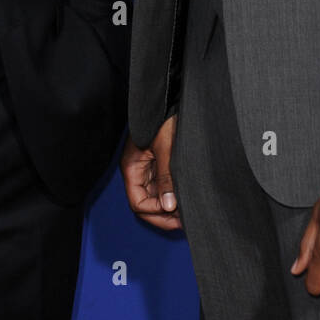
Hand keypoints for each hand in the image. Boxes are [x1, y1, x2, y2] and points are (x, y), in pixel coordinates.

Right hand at [120, 116, 181, 230]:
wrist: (170, 99)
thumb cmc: (164, 117)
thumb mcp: (166, 148)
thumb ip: (166, 177)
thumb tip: (168, 206)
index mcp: (132, 167)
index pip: (138, 202)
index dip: (155, 212)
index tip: (174, 213)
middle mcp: (138, 171)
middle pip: (146, 203)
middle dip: (163, 214)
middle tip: (184, 220)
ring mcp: (148, 168)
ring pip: (156, 197)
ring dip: (169, 206)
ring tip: (187, 211)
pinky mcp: (160, 164)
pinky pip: (163, 186)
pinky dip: (173, 195)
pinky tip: (186, 198)